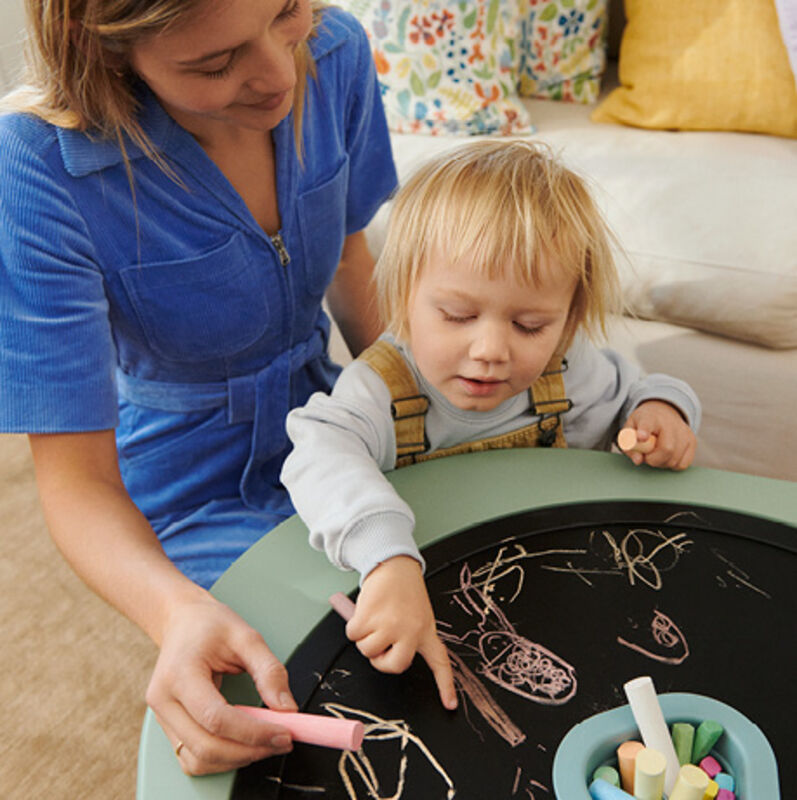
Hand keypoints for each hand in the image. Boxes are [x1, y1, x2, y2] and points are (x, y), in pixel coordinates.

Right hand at [146, 595, 297, 775]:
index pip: (216, 718)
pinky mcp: (169, 727)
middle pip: (205, 746)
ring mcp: (162, 717)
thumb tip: (286, 708)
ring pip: (197, 760)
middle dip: (249, 750)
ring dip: (236, 759)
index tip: (283, 733)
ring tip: (266, 743)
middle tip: (281, 741)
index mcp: (180, 674)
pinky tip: (243, 744)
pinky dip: (221, 759)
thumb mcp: (246, 636)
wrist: (183, 621)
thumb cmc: (208, 624)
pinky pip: (192, 758)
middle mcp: (164, 700)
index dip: (253, 732)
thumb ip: (269, 671)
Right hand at [347, 556, 457, 709]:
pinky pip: (353, 635)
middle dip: (380, 659)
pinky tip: (365, 610)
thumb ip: (406, 636)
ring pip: (367, 650)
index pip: (440, 663)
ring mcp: (390, 625)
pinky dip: (353, 625)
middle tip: (379, 642)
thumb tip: (380, 656)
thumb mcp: (416, 613)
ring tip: (375, 616)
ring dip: (365, 636)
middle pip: (393, 666)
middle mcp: (411, 631)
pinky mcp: (370, 617)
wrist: (393, 564)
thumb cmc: (403, 591)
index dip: (446, 686)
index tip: (450, 706)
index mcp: (426, 631)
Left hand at [622, 400, 696, 469]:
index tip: (641, 437)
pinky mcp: (692, 441)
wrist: (662, 412)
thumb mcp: (629, 429)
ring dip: (662, 463)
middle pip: (666, 449)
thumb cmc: (642, 424)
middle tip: (647, 456)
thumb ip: (628, 444)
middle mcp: (670, 423)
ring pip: (674, 459)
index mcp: (649, 417)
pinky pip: (683, 464)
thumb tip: (638, 460)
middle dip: (653, 459)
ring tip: (656, 454)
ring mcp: (684, 432)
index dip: (644, 431)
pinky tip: (667, 456)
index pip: (647, 424)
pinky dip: (673, 464)